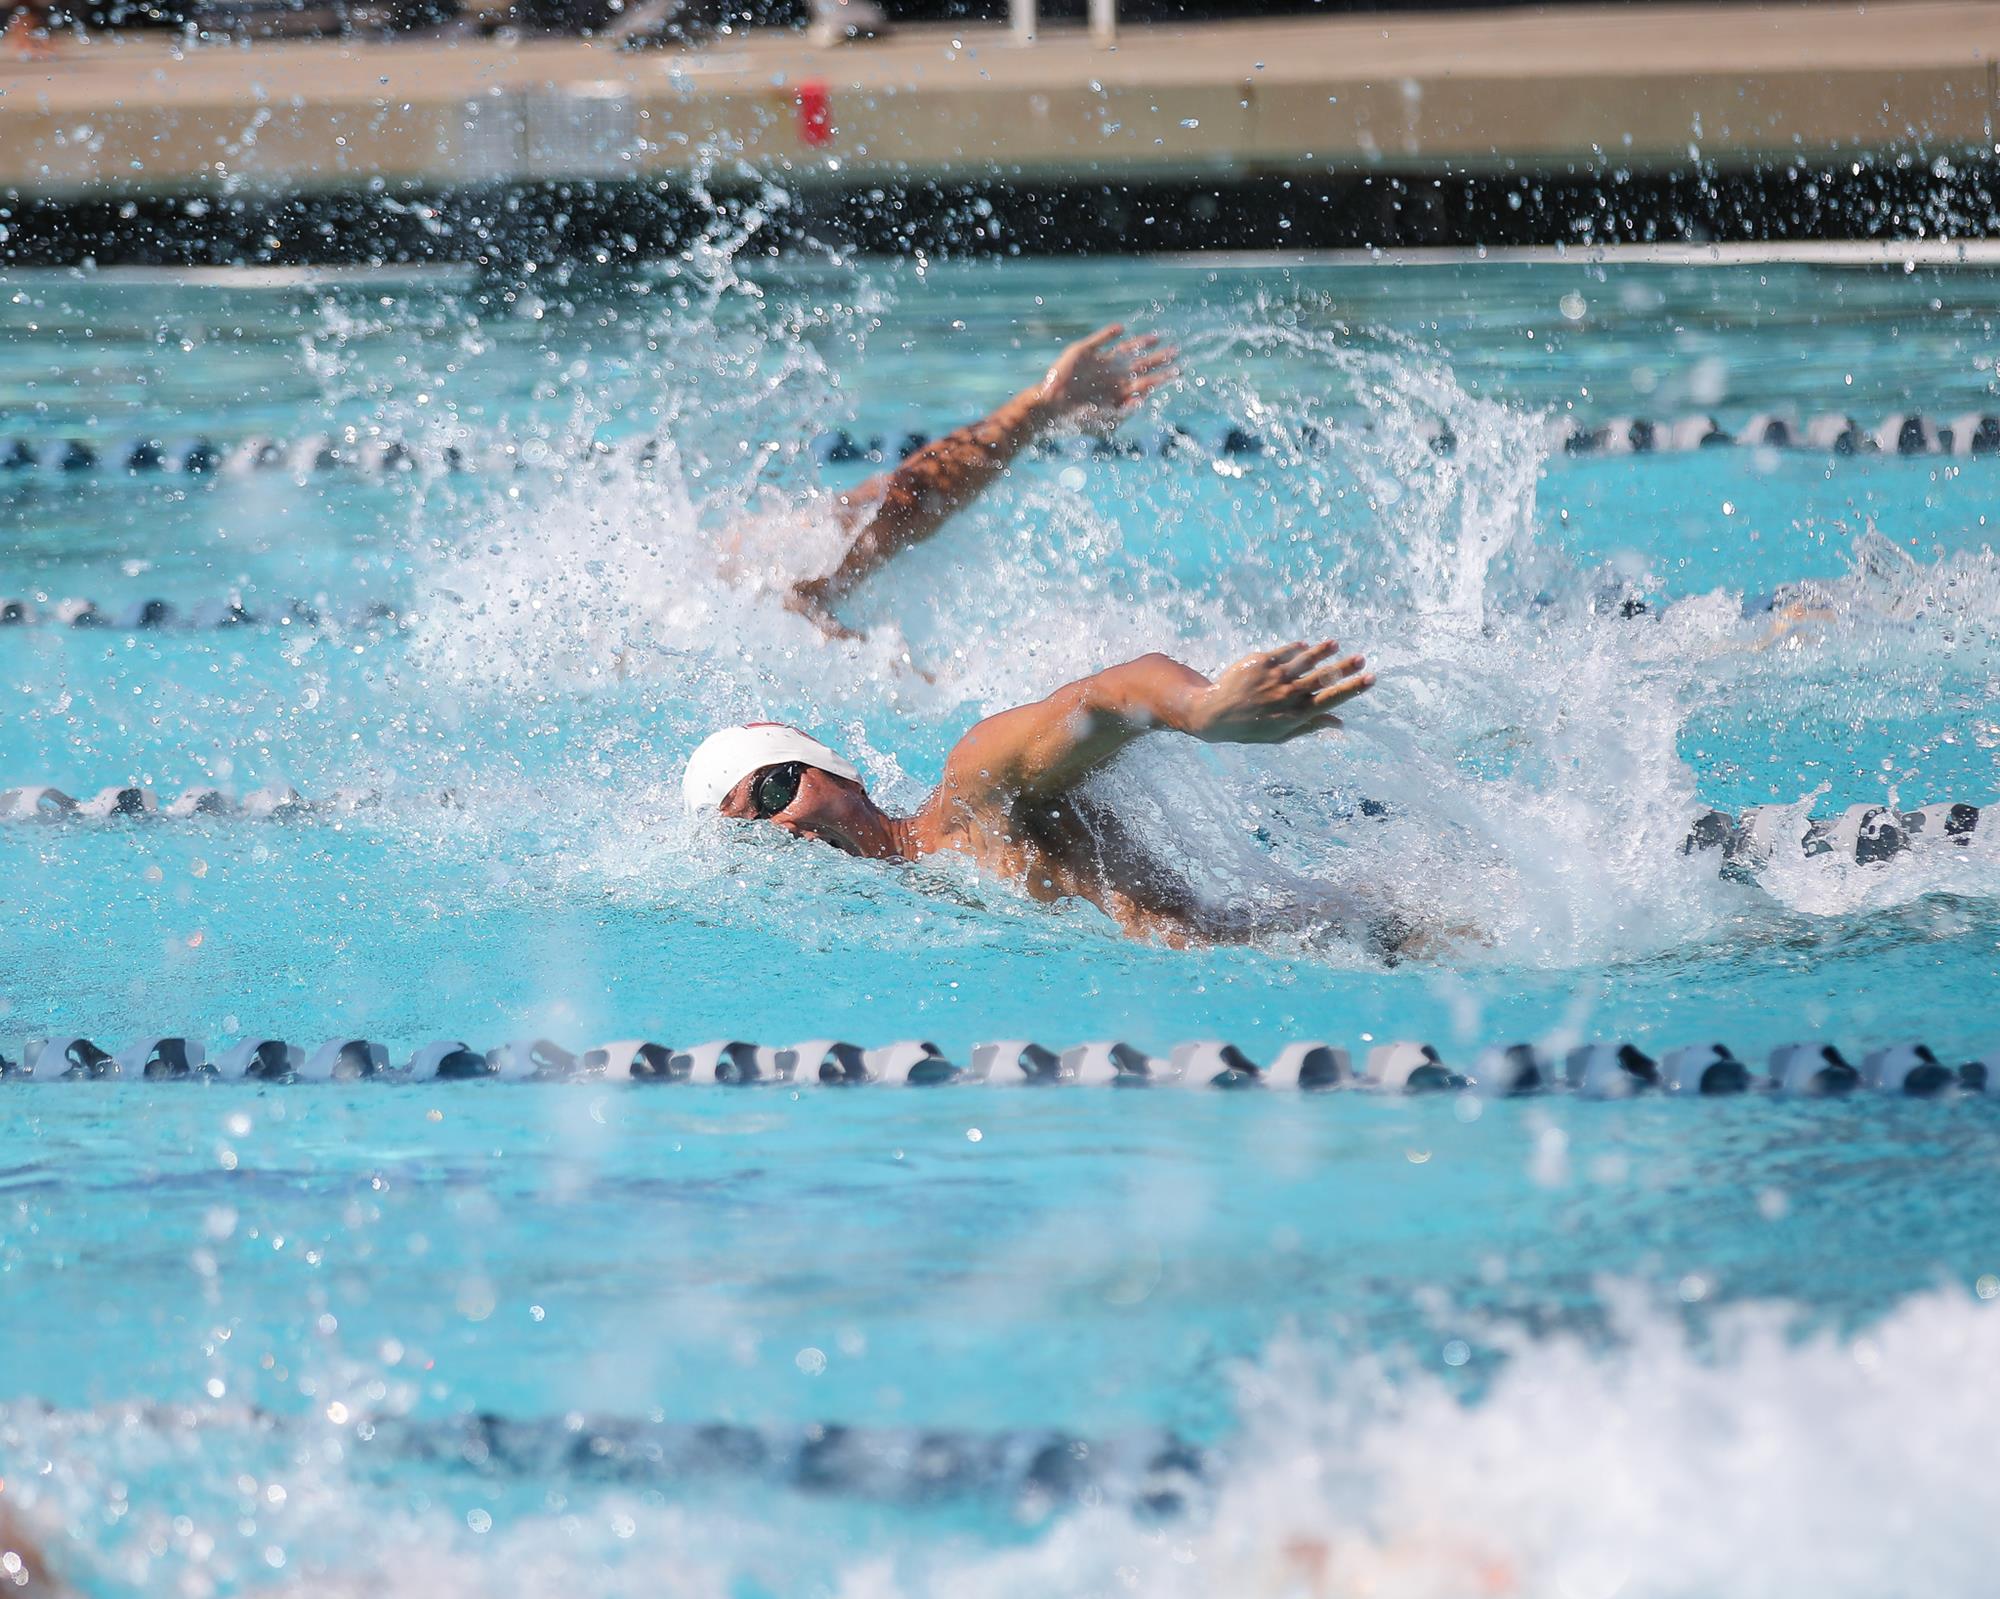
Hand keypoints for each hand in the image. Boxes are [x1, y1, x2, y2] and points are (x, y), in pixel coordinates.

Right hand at [1036, 324, 1179, 431]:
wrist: (1051, 410)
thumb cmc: (1078, 420)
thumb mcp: (1105, 423)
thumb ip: (1125, 413)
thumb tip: (1143, 400)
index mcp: (1120, 392)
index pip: (1147, 382)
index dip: (1163, 376)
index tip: (1179, 371)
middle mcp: (1113, 376)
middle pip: (1141, 364)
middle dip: (1159, 359)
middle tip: (1176, 351)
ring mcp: (1100, 363)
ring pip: (1125, 350)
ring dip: (1141, 344)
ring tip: (1156, 338)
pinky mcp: (1084, 352)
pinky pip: (1100, 340)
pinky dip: (1109, 334)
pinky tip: (1120, 329)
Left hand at [1187, 642, 1373, 743]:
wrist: (1214, 714)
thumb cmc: (1251, 728)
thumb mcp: (1282, 734)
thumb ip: (1311, 726)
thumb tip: (1340, 723)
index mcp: (1296, 714)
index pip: (1331, 699)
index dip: (1353, 688)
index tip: (1370, 678)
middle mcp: (1288, 694)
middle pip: (1322, 678)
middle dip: (1344, 668)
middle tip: (1361, 659)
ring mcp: (1274, 677)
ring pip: (1304, 661)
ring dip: (1322, 652)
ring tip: (1335, 645)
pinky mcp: (1260, 662)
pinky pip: (1283, 652)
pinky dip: (1296, 649)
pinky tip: (1306, 645)